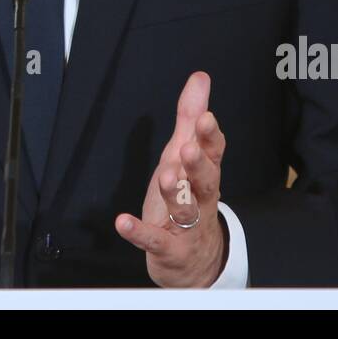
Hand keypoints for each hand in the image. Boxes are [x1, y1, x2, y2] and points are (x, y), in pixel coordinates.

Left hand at [114, 70, 228, 286]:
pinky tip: (123, 222)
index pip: (214, 154)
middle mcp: (200, 199)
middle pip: (206, 181)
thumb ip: (191, 118)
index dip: (211, 136)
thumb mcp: (186, 155)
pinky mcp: (168, 248)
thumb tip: (200, 78)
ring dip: (175, 194)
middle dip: (198, 164)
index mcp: (204, 174)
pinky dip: (138, 232)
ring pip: (185, 210)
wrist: (194, 260)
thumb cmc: (188, 198)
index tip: (207, 117)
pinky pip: (154, 240)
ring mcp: (186, 226)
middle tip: (189, 148)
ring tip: (164, 176)